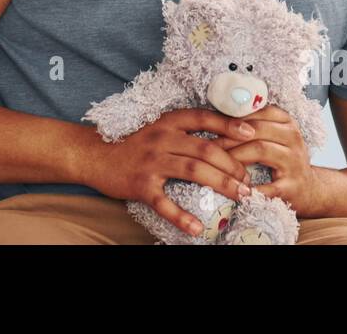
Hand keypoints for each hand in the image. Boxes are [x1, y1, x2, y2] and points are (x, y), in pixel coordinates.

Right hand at [85, 108, 258, 237]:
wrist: (94, 155)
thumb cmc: (133, 143)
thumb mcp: (158, 129)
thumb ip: (185, 132)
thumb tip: (222, 140)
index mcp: (168, 122)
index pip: (203, 118)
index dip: (228, 124)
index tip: (251, 132)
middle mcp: (161, 138)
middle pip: (206, 149)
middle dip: (233, 165)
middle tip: (249, 180)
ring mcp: (151, 162)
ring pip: (193, 171)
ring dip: (221, 184)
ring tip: (240, 196)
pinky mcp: (141, 185)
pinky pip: (164, 203)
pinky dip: (182, 217)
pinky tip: (197, 228)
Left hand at [215, 105, 327, 215]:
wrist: (308, 188)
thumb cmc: (281, 158)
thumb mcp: (272, 136)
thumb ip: (251, 124)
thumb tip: (215, 116)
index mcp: (286, 122)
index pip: (257, 111)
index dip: (232, 117)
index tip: (210, 123)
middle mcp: (293, 137)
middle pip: (255, 129)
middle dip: (228, 136)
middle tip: (206, 144)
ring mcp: (294, 161)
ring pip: (260, 149)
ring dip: (234, 155)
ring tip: (215, 162)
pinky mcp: (292, 185)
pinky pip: (266, 185)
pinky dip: (248, 187)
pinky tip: (232, 188)